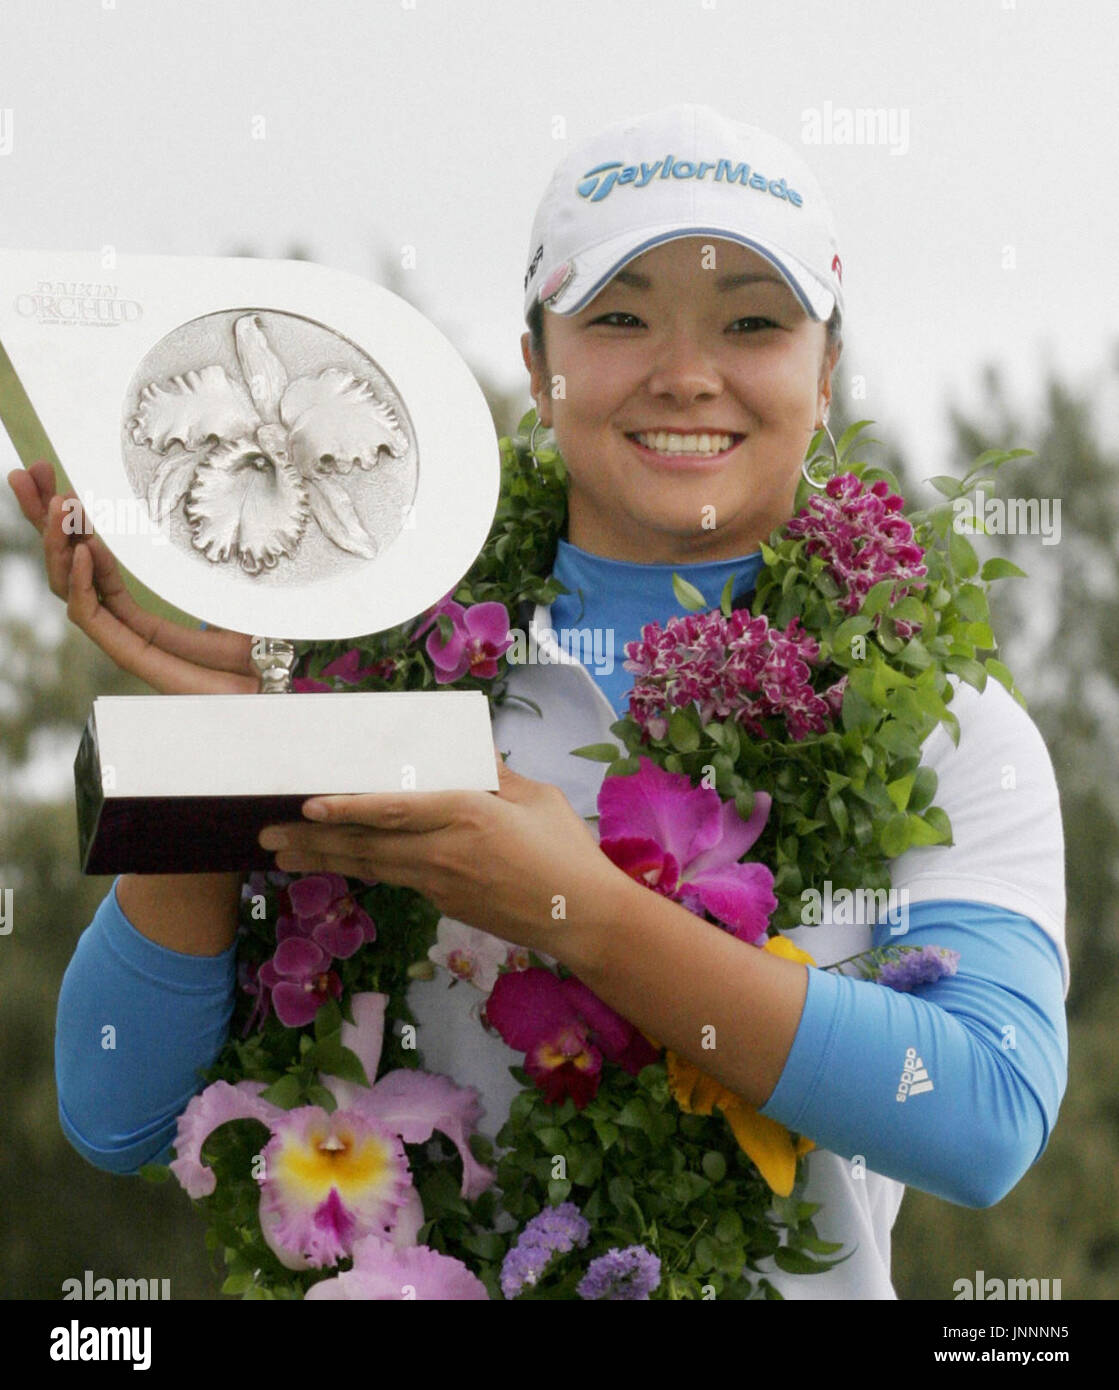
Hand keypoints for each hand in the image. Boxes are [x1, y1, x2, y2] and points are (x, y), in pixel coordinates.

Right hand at [7, 459, 257, 692]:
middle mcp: (128, 626)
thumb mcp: (229, 583)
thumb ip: (208, 557)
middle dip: (46, 521)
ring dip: (59, 544)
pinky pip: (92, 617)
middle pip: (70, 569)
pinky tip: (83, 550)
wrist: (278, 684)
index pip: (92, 558)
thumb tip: (204, 502)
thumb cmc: (261, 638)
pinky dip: (81, 582)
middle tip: (28, 475)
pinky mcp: (134, 658)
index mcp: (145, 610)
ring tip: (59, 505)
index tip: (53, 474)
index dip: (71, 520)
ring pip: (70, 589)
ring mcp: (128, 643)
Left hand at [257, 749, 626, 955]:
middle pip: (366, 846)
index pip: (394, 812)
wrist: (581, 918)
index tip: (308, 806)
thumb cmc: (567, 852)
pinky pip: (395, 879)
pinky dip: (362, 869)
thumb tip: (468, 750)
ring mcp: (441, 884)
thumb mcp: (537, 798)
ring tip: (281, 854)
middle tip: (264, 836)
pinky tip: (340, 862)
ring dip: (325, 859)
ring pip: (372, 867)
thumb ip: (497, 773)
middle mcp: (444, 852)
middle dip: (312, 841)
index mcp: (468, 816)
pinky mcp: (445, 904)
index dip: (348, 809)